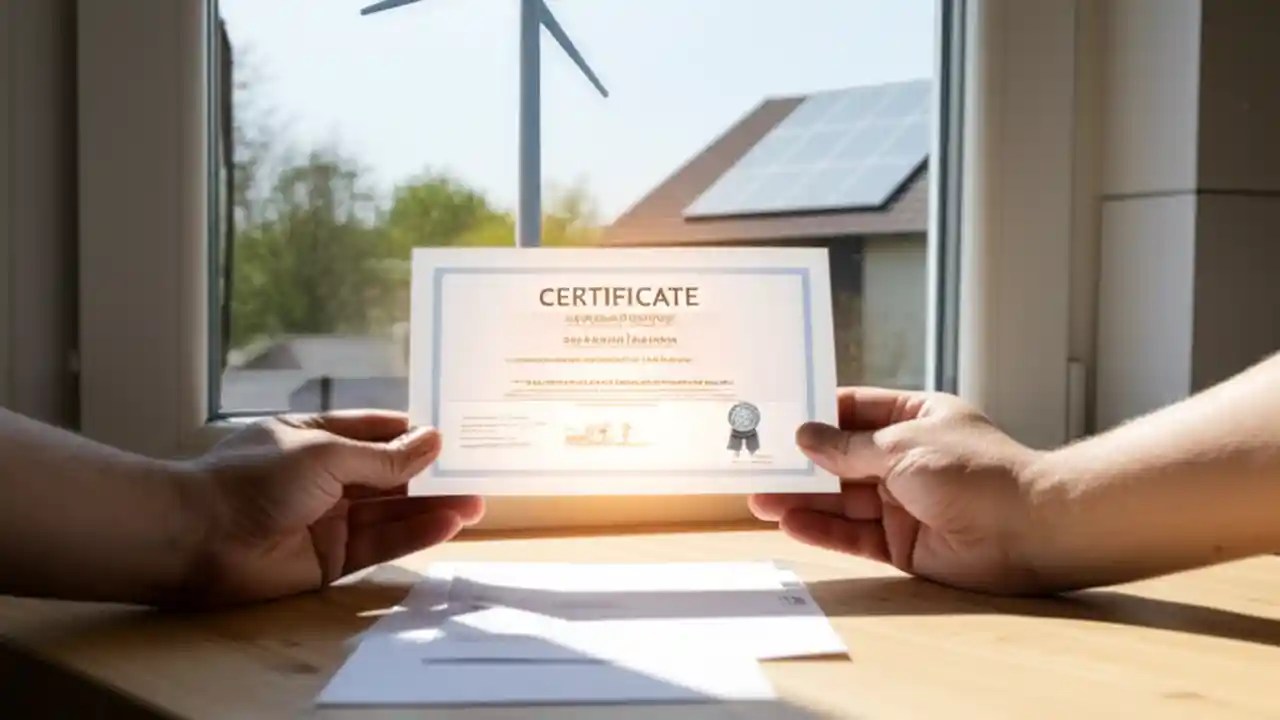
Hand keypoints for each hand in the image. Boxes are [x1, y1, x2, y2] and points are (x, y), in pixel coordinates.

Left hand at [176, 412, 482, 605]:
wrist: (199, 538)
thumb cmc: (254, 478)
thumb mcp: (327, 454)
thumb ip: (384, 457)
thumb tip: (433, 442)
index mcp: (315, 438)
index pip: (375, 432)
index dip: (413, 433)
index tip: (454, 434)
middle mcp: (324, 478)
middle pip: (389, 475)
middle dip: (431, 474)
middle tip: (478, 473)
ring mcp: (329, 519)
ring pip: (391, 512)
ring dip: (432, 507)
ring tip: (476, 504)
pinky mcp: (332, 560)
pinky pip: (381, 544)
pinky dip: (414, 534)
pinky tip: (447, 524)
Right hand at [750, 388, 1051, 594]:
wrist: (1029, 532)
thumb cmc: (977, 473)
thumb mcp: (902, 447)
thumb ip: (849, 447)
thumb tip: (806, 436)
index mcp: (915, 419)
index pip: (854, 410)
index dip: (815, 414)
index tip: (775, 415)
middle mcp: (906, 459)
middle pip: (841, 459)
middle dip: (800, 463)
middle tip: (755, 464)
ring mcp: (903, 502)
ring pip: (841, 500)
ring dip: (802, 499)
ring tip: (758, 500)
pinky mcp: (902, 543)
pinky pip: (853, 535)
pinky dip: (823, 530)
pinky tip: (790, 524)